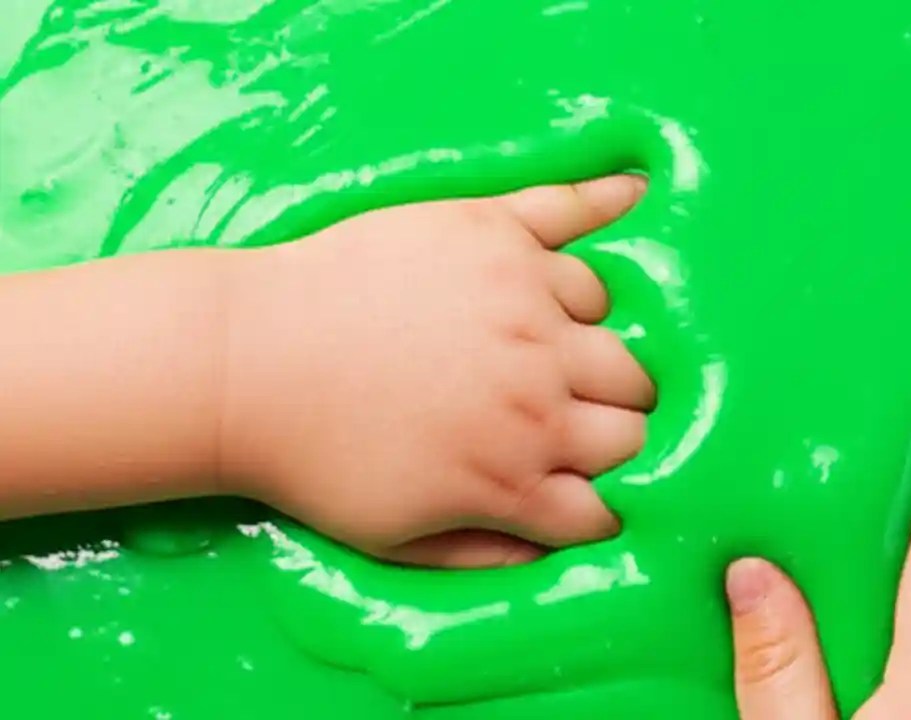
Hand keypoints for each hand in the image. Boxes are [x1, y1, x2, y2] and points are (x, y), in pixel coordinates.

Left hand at [218, 175, 653, 565]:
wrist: (245, 363)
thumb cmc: (314, 459)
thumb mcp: (397, 540)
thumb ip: (486, 554)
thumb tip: (555, 555)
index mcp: (515, 471)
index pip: (612, 492)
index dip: (607, 496)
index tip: (593, 484)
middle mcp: (538, 388)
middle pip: (633, 411)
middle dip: (618, 423)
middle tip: (582, 416)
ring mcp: (523, 305)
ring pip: (616, 330)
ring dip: (600, 347)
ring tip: (562, 347)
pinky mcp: (494, 237)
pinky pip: (574, 217)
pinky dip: (611, 208)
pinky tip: (638, 196)